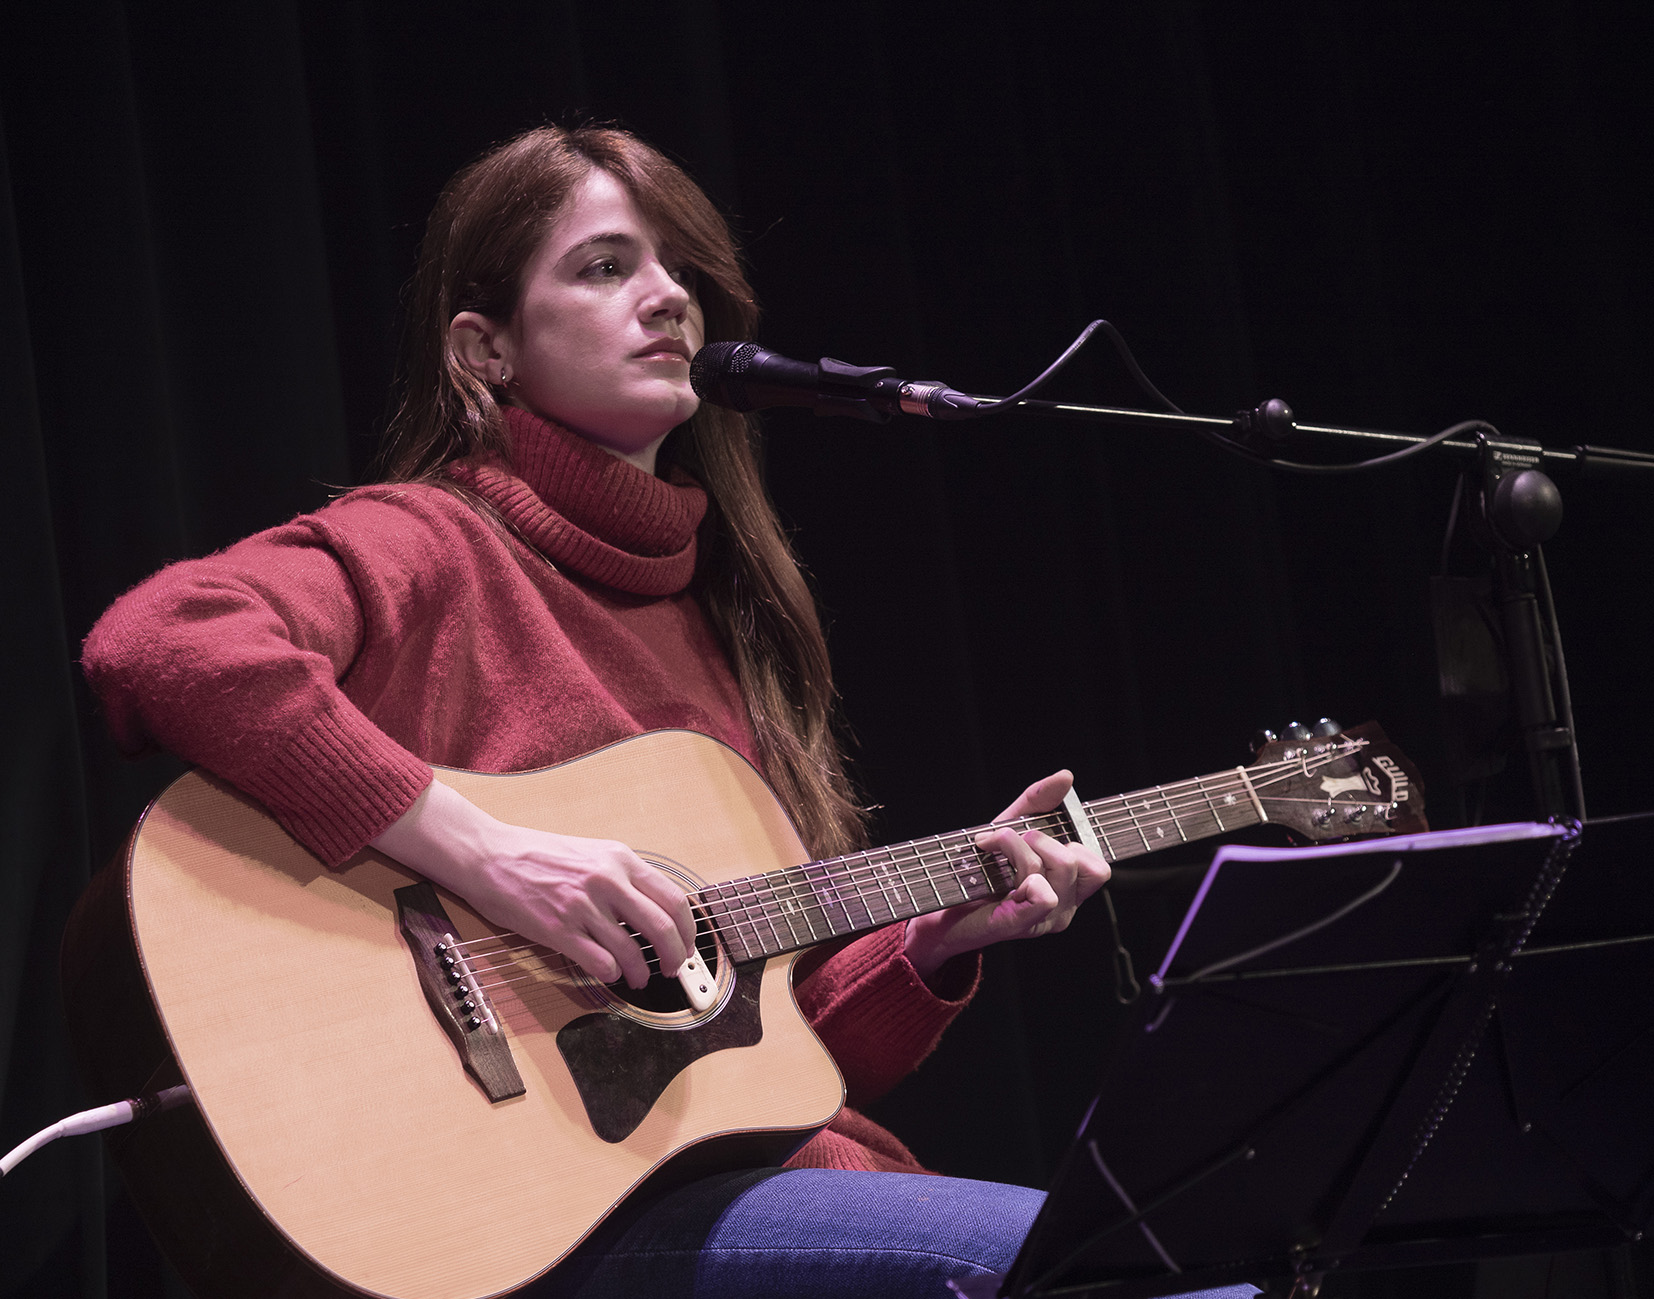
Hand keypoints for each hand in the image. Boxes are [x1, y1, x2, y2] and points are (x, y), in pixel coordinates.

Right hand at [371, 779, 695, 988]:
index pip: (672, 899)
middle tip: (675, 969)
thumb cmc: (539, 855)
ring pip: (632, 950)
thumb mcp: (592, 854)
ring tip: (638, 978)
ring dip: (641, 972)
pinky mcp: (559, 929)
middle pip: (661, 927)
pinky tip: (610, 975)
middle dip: (676, 956)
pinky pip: (600, 962)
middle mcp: (607, 880)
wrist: (491, 855)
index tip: (687, 944)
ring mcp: (583, 906)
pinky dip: (612, 975)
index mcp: (620, 859)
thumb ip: (624, 878)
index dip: (687, 929)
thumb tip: (656, 912)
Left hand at [903, 771, 1110, 981]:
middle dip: (1040, 837)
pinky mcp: (1021, 925)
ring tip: (992, 848)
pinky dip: (1023, 872)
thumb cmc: (979, 869)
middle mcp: (1063, 907)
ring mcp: (1044, 920)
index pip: (1098, 866)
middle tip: (1007, 838)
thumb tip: (1066, 776)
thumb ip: (1039, 802)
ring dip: (1019, 847)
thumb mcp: (1012, 826)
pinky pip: (1044, 896)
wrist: (939, 904)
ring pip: (1059, 869)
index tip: (1036, 832)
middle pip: (1079, 862)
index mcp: (1067, 888)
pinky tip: (1000, 875)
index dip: (1074, 841)